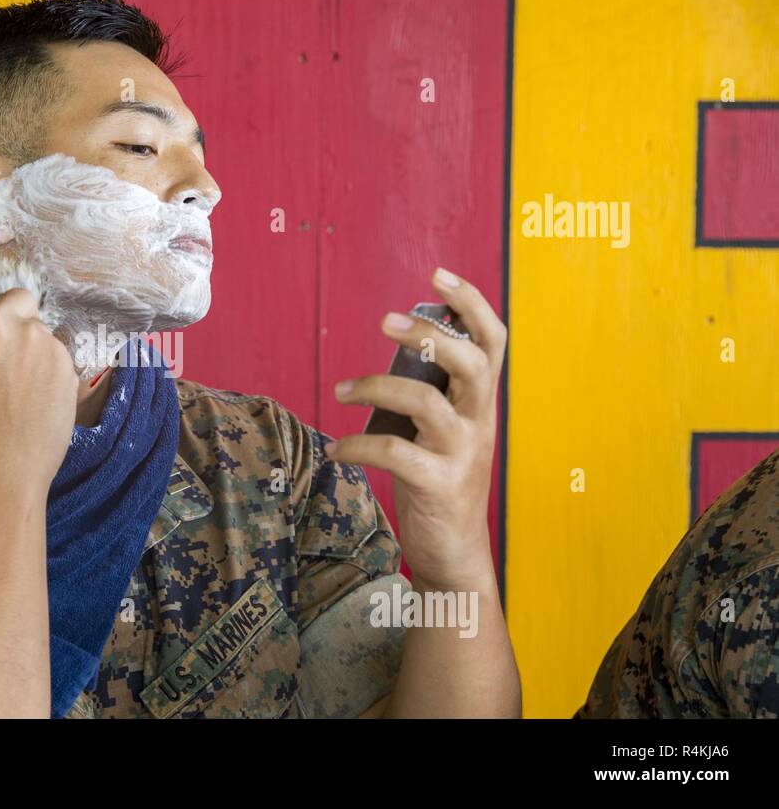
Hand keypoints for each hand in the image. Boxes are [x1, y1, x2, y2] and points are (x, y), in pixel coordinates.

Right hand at [0, 273, 77, 486]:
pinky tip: (41, 399)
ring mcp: (34, 339)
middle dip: (18, 315)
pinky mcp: (63, 358)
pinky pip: (59, 354)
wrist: (1, 466)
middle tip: (14, 348)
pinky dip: (53, 370)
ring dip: (36, 349)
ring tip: (26, 389)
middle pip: (18, 297)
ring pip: (42, 330)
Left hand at [326, 267, 505, 589]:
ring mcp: (462, 454)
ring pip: (427, 403)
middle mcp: (480, 422)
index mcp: (480, 403)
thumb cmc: (439, 482)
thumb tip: (398, 348)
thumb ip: (431, 393)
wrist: (456, 554)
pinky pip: (395, 452)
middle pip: (471, 362)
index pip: (492, 341)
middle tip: (384, 319)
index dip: (470, 303)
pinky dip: (358, 445)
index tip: (438, 273)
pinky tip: (336, 449)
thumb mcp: (443, 432)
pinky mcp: (438, 485)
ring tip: (341, 390)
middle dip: (428, 333)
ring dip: (377, 386)